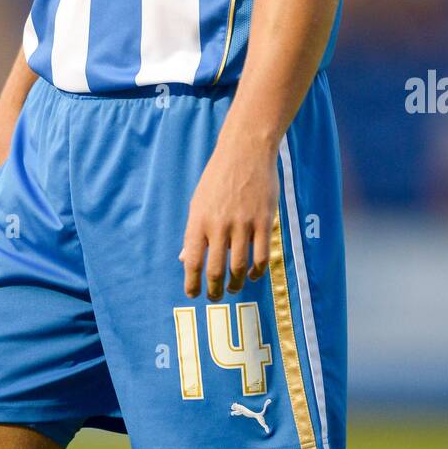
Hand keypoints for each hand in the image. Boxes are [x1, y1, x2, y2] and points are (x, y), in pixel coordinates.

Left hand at [179, 133, 279, 299]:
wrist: (245, 151)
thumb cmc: (219, 176)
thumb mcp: (198, 201)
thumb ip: (193, 232)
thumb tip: (184, 258)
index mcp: (199, 220)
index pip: (192, 261)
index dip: (192, 283)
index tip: (193, 294)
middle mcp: (219, 225)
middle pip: (215, 270)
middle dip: (214, 290)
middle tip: (215, 297)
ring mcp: (243, 224)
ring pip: (239, 267)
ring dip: (236, 284)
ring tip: (233, 288)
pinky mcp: (263, 222)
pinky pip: (261, 257)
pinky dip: (257, 272)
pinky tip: (254, 275)